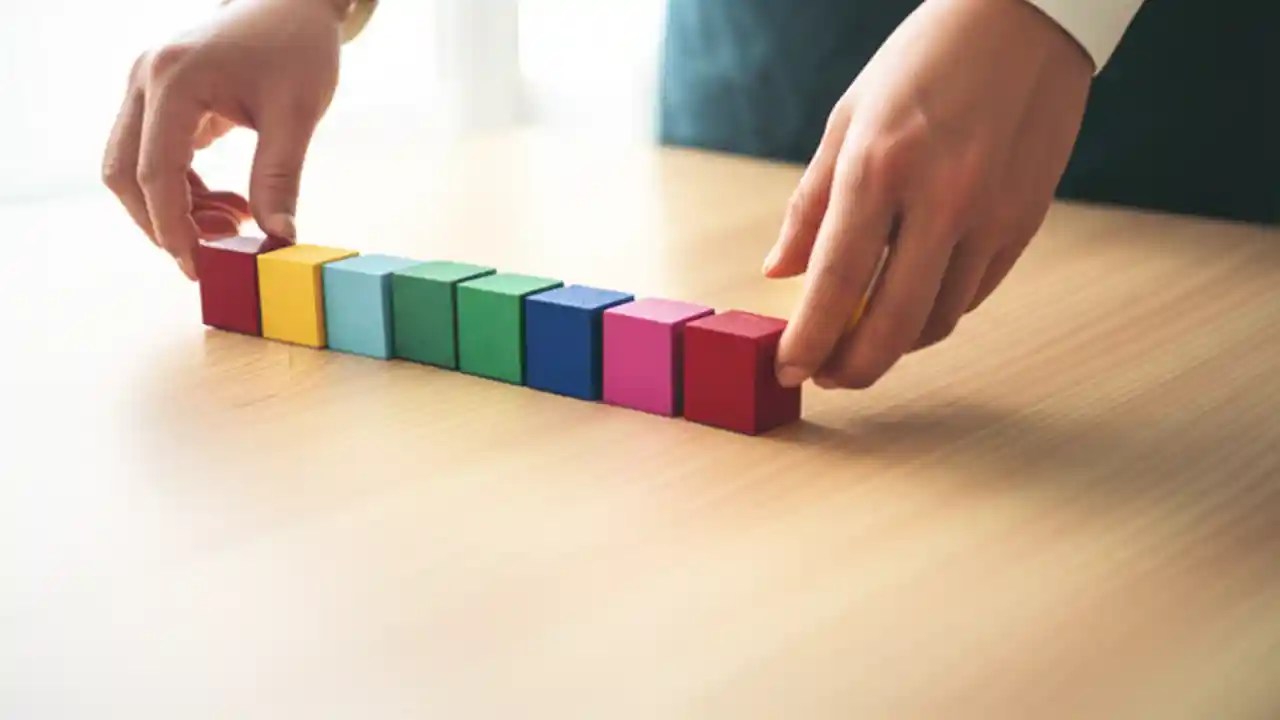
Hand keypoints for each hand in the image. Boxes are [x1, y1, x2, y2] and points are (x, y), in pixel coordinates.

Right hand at [102, 0, 345, 279]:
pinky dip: (185, 189)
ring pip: (133, 168)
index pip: (155, 172)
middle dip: (164, 223)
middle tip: (217, 253)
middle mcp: (146, 80)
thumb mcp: (297, 115)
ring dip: (177, 209)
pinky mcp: (158, 97)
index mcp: (174, 80)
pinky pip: (154, 156)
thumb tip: (279, 238)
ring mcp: (146, 87)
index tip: (200, 268)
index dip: (173, 228)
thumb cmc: (298, 49)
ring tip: (237, 224)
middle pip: (124, 173)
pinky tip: (231, 205)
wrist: (292, 4)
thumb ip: (280, 177)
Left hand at [763, 0, 1092, 388]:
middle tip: (827, 377)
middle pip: (892, 323)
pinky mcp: (1025, 221)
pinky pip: (974, 294)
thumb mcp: (849, 118)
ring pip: (940, 320)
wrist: (1025, 17)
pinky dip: (937, 314)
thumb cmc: (922, 61)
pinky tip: (911, 306)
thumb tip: (778, 272)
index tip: (787, 369)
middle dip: (852, 368)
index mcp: (880, 167)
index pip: (836, 282)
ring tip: (863, 343)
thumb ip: (811, 203)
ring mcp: (991, 214)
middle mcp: (940, 199)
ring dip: (895, 347)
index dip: (807, 340)